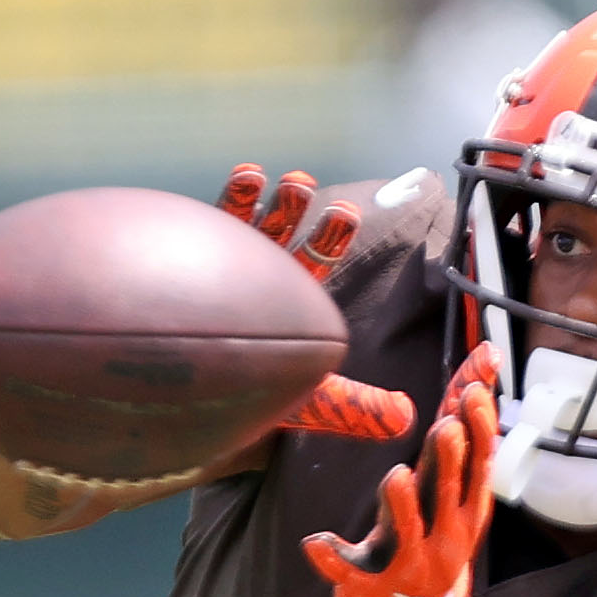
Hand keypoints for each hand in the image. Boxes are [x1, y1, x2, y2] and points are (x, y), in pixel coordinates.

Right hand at [219, 164, 417, 443]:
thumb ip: (356, 405)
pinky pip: (209, 230)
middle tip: (306, 187)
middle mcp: (257, 282)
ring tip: (287, 181)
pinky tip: (246, 176)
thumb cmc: (250, 405)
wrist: (188, 413)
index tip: (346, 212)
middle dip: (298, 211)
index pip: (314, 265)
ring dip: (270, 201)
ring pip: (250, 228)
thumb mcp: (310, 404)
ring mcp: (222, 271)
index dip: (331, 238)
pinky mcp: (192, 266)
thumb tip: (407, 419)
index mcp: (288, 304)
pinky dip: (229, 201)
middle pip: (284, 238)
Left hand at [301, 344, 500, 596]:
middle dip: (450, 460)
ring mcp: (406, 563)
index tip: (477, 391)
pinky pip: (348, 571)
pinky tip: (314, 542)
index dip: (480, 427)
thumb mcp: (451, 495)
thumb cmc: (432, 541)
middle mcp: (441, 536)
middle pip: (448, 493)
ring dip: (402, 507)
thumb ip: (457, 440)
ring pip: (406, 532)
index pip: (479, 463)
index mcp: (462, 511)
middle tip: (446, 426)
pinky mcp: (368, 583)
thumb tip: (478, 374)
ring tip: (397, 476)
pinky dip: (332, 559)